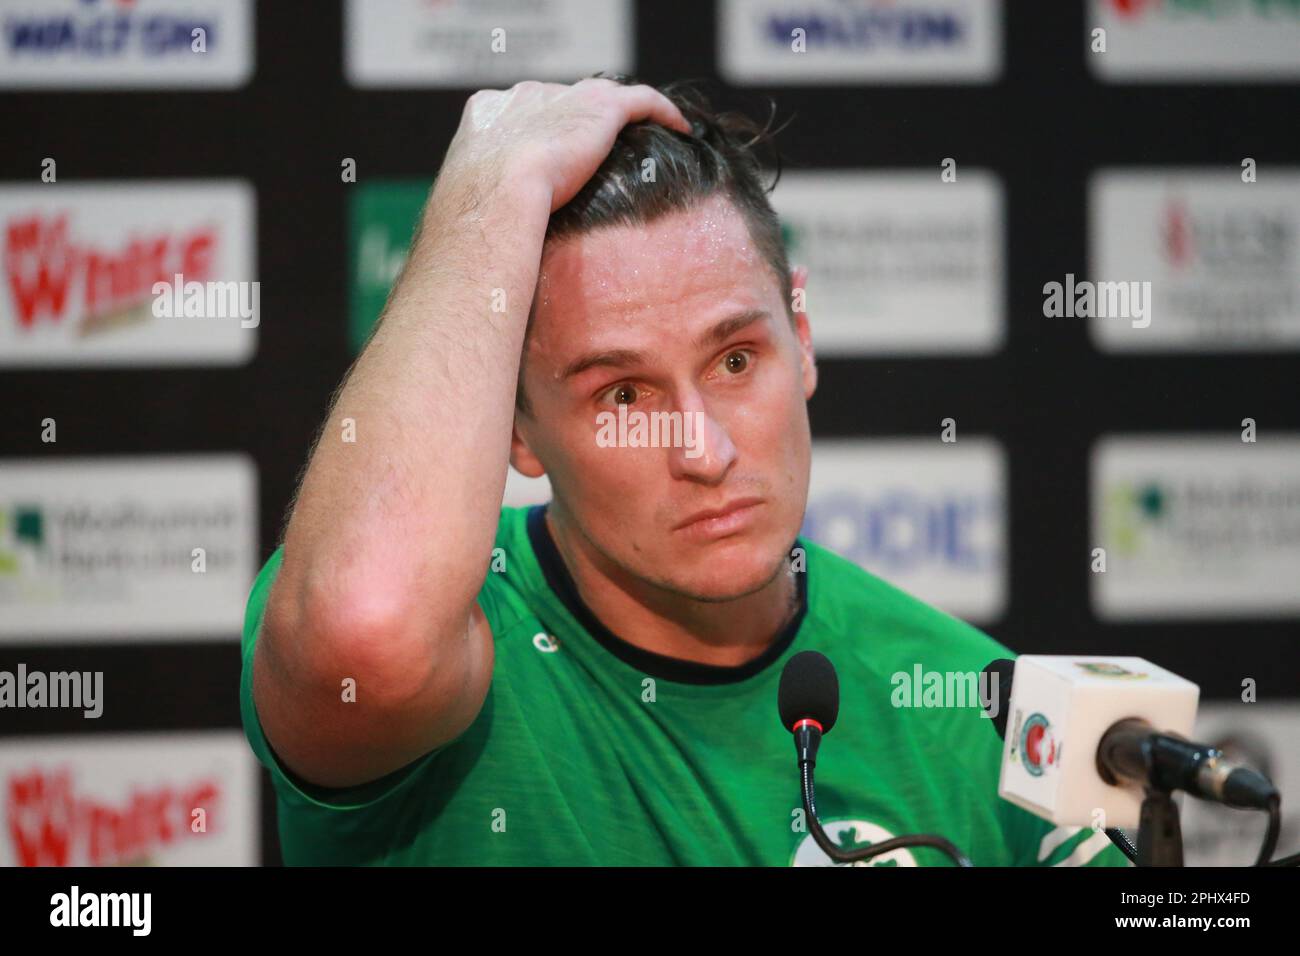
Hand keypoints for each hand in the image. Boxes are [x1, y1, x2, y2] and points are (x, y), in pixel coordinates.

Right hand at [439, 77, 691, 212]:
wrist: (495, 203)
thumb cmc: (473, 223)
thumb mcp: (470, 214)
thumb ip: (485, 214)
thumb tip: (485, 253)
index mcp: (485, 115)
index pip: (519, 114)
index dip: (538, 131)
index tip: (554, 155)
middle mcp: (523, 97)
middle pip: (561, 101)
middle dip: (579, 120)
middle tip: (601, 151)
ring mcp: (562, 98)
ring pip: (601, 95)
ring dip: (621, 111)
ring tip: (644, 132)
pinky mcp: (599, 108)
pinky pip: (640, 100)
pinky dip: (661, 110)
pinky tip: (680, 127)